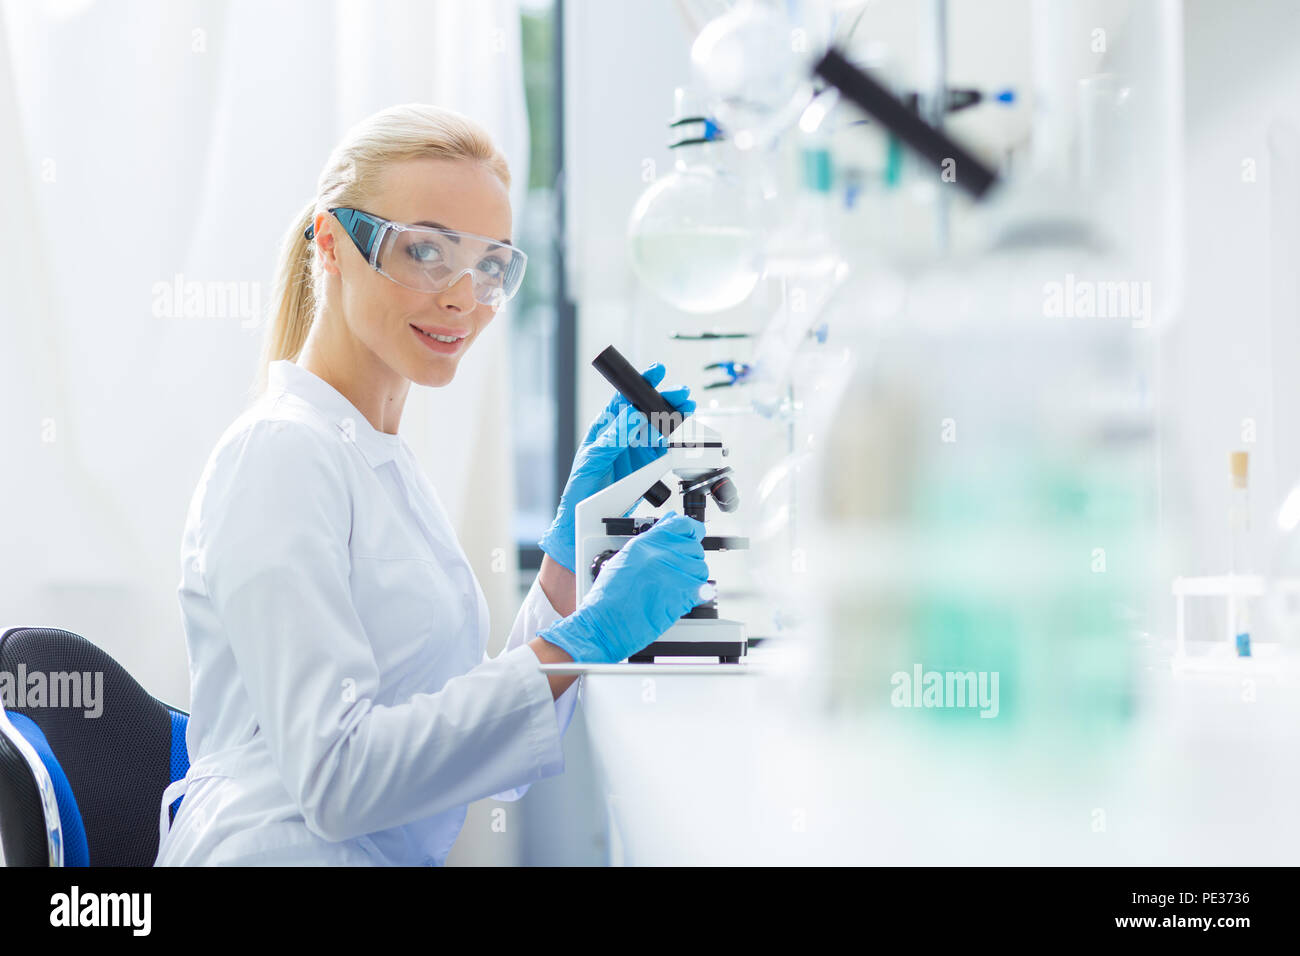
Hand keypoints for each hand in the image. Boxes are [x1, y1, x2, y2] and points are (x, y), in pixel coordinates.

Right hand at [537, 512, 708, 663]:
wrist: (605, 622)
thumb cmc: (609, 597)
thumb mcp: (625, 558)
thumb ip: (650, 541)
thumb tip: (666, 525)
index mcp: (646, 543)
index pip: (681, 525)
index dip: (692, 531)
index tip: (693, 536)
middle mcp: (660, 554)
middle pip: (694, 548)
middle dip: (689, 560)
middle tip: (677, 573)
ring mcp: (671, 572)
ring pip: (701, 569)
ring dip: (693, 579)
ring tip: (677, 588)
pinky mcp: (680, 593)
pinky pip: (702, 589)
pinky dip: (699, 594)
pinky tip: (687, 597)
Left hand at [539, 363, 694, 572]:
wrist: (585, 521)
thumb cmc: (580, 488)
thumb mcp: (593, 459)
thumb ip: (613, 437)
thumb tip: (630, 414)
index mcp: (607, 428)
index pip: (625, 399)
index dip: (640, 383)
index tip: (656, 372)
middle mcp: (624, 435)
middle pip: (648, 411)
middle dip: (665, 399)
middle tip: (681, 394)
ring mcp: (638, 451)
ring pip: (660, 428)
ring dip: (674, 418)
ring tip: (687, 409)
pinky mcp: (649, 468)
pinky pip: (666, 451)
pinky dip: (677, 442)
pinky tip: (684, 435)